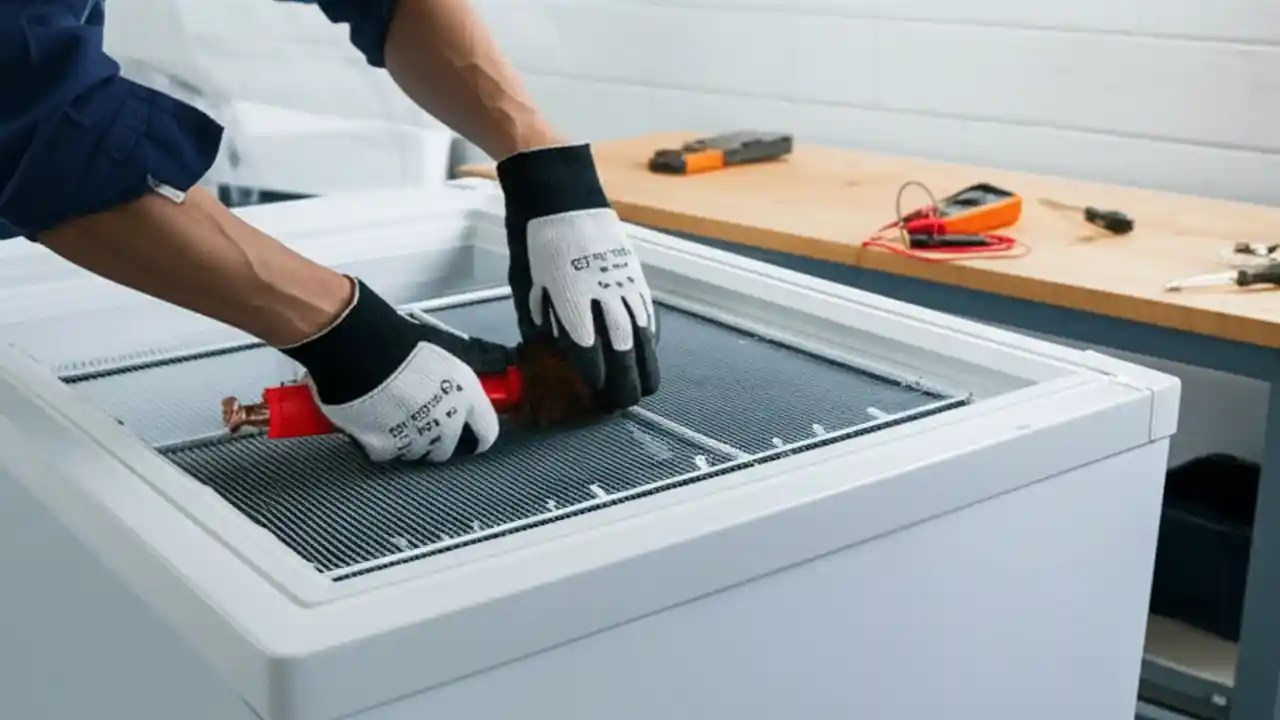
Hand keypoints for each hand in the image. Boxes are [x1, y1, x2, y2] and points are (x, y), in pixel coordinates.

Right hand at [279, 277, 509, 461]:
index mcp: (465, 395)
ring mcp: (414, 439)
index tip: (470, 434)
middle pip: (448, 449)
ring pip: (416, 454)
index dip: (476, 434)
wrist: (356, 346)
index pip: (487, 433)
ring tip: (392, 416)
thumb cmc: (395, 341)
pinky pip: (386, 454)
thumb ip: (454, 384)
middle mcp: (445, 422)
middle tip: (420, 421)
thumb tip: (464, 389)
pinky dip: (380, 443)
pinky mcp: (384, 449)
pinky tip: (373, 422)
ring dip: (408, 441)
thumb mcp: (440, 356)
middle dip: (437, 440)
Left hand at [496, 143, 659, 409]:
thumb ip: (539, 325)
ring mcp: (623, 287)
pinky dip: (649, 337)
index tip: (594, 394)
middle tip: (622, 403)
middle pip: (624, 356)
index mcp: (571, 308)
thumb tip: (548, 352)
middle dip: (625, 385)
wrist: (559, 195)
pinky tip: (647, 349)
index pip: (591, 359)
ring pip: (642, 339)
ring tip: (645, 387)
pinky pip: (647, 314)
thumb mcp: (525, 288)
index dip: (595, 382)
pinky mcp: (632, 274)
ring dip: (645, 367)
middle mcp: (603, 301)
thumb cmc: (534, 242)